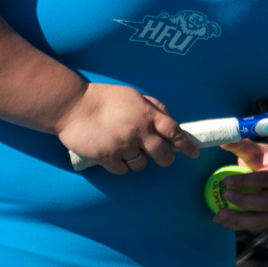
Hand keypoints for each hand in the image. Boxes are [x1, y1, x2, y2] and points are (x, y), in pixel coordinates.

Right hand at [55, 83, 198, 174]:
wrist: (73, 106)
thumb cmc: (104, 99)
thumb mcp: (132, 95)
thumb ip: (153, 107)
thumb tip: (169, 118)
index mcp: (147, 114)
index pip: (174, 131)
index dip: (186, 145)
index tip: (194, 154)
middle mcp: (139, 131)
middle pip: (163, 155)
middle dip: (164, 159)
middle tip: (159, 157)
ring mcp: (123, 146)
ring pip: (142, 165)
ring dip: (137, 160)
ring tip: (124, 148)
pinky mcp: (108, 157)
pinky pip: (123, 171)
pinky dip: (120, 166)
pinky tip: (112, 154)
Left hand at [211, 140, 267, 229]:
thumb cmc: (266, 159)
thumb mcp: (256, 150)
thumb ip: (241, 146)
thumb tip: (222, 142)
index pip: (266, 179)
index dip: (246, 181)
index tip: (226, 180)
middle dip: (245, 202)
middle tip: (224, 195)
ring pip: (262, 220)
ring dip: (240, 220)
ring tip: (219, 215)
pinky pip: (255, 225)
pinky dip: (238, 225)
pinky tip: (220, 220)